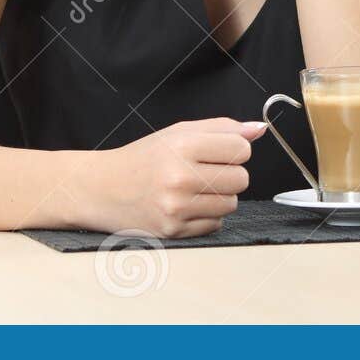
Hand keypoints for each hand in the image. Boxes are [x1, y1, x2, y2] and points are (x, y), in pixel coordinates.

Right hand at [82, 117, 264, 237]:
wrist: (100, 189)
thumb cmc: (143, 159)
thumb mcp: (179, 132)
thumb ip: (223, 128)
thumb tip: (259, 129)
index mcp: (183, 146)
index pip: (242, 149)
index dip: (234, 149)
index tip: (218, 152)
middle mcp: (179, 177)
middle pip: (241, 179)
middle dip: (228, 174)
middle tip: (204, 172)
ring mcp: (175, 207)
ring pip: (231, 204)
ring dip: (219, 197)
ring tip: (193, 189)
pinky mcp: (172, 231)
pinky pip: (215, 224)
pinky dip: (206, 216)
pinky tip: (185, 206)